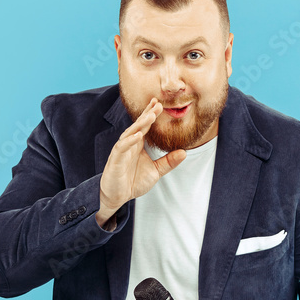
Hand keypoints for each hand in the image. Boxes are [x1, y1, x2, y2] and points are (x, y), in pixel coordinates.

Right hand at [98, 98, 185, 221]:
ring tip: (150, 116)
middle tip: (158, 104)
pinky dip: (129, 141)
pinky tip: (138, 135)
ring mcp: (122, 151)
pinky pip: (122, 147)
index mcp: (138, 144)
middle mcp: (129, 144)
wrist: (117, 196)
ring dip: (140, 124)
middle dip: (148, 114)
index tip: (160, 104)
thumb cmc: (133, 182)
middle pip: (138, 125)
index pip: (145, 126)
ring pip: (130, 133)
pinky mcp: (115, 159)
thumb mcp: (155, 172)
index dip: (151, 114)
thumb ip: (168, 162)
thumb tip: (184, 152)